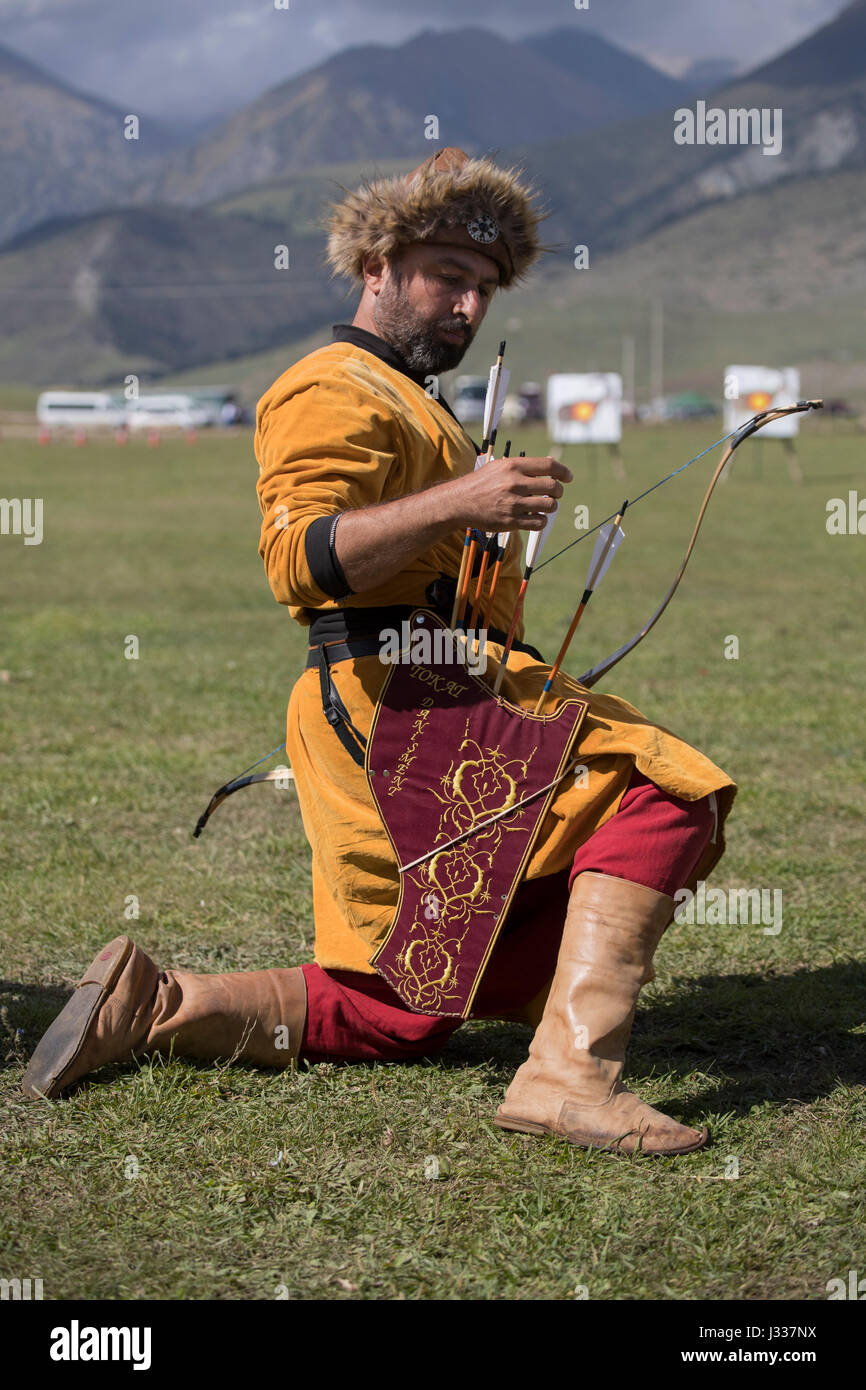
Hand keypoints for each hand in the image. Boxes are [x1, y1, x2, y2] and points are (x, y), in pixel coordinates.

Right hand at [449, 455, 572, 531]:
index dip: (563, 471)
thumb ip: (524, 466)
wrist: (459, 502)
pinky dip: (542, 520)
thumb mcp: (500, 466)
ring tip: (544, 506)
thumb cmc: (481, 483)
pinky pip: (538, 522)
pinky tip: (536, 517)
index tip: (568, 477)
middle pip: (553, 487)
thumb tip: (552, 465)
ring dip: (551, 506)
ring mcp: (513, 504)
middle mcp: (514, 484)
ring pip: (549, 506)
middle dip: (558, 492)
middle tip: (554, 494)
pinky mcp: (510, 521)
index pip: (549, 466)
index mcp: (513, 466)